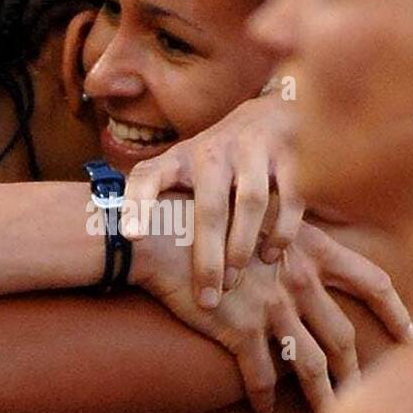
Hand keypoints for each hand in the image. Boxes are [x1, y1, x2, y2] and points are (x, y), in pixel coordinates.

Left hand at [122, 94, 299, 307]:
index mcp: (179, 158)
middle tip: (206, 297)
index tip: (130, 238)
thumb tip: (123, 240)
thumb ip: (152, 196)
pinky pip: (288, 200)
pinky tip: (270, 257)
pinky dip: (281, 232)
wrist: (268, 115)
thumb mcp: (179, 168)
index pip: (148, 178)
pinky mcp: (288, 160)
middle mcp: (214, 152)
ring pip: (251, 202)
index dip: (136, 205)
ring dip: (243, 245)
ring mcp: (253, 152)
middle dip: (207, 257)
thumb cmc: (212, 159)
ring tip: (234, 281)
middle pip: (210, 208)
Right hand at [133, 214, 405, 412]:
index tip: (412, 333)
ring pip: (311, 364)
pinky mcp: (239, 330)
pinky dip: (263, 397)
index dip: (395, 310)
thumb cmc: (203, 218)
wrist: (162, 231)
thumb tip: (292, 254)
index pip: (372, 280)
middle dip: (359, 369)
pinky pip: (260, 375)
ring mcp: (271, 308)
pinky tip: (263, 411)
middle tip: (374, 393)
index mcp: (309, 249)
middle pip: (343, 335)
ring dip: (323, 396)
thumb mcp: (257, 216)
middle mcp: (298, 281)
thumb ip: (283, 237)